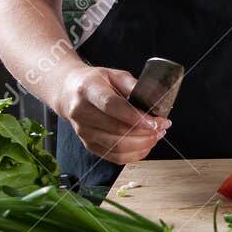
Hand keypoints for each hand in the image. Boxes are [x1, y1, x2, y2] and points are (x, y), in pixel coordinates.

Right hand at [55, 65, 169, 164]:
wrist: (69, 93)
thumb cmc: (95, 82)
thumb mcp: (114, 74)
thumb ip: (133, 85)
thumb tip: (155, 99)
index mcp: (88, 90)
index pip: (112, 106)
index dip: (136, 117)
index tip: (156, 121)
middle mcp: (82, 113)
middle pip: (117, 130)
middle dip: (145, 132)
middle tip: (162, 127)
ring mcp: (83, 132)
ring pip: (117, 147)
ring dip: (143, 144)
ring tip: (157, 135)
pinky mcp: (88, 145)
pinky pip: (114, 157)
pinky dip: (134, 154)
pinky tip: (146, 145)